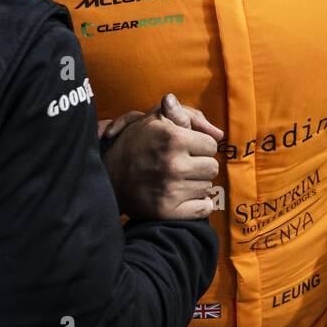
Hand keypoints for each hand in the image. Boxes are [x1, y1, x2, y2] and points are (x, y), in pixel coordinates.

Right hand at [102, 94, 222, 220]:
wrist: (108, 176)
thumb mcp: (155, 120)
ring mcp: (170, 189)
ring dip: (196, 184)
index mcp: (173, 138)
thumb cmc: (136, 143)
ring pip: (207, 188)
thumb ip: (186, 116)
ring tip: (178, 180)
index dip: (200, 145)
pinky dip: (198, 205)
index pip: (211, 145)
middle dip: (200, 165)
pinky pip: (203, 208)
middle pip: (212, 168)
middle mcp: (173, 164)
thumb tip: (219, 132)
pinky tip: (185, 197)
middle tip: (183, 166)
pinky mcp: (167, 211)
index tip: (187, 148)